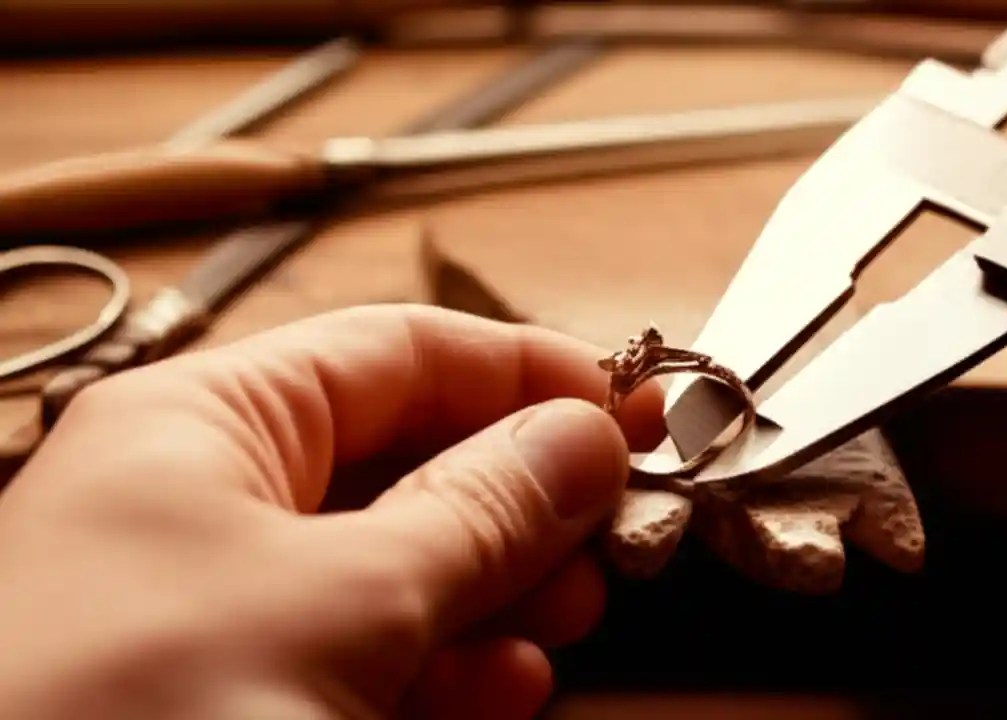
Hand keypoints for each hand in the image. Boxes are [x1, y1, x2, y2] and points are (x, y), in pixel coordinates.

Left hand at [0, 305, 662, 718]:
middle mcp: (207, 504)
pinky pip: (367, 656)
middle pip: (406, 459)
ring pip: (396, 565)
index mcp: (203, 427)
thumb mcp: (339, 603)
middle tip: (615, 523)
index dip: (521, 370)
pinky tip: (508, 685)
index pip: (394, 353)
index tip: (622, 407)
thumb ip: (476, 514)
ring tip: (577, 608)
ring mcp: (221, 609)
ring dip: (499, 586)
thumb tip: (580, 437)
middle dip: (521, 491)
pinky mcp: (237, 698)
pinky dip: (449, 667)